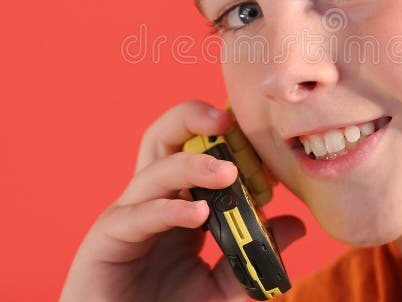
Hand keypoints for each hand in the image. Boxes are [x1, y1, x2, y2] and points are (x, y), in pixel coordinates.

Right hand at [60, 101, 305, 301]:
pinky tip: (198, 213)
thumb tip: (295, 225)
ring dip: (191, 166)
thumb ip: (252, 253)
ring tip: (227, 173)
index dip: (223, 136)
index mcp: (177, 201)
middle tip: (226, 119)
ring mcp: (126, 217)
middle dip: (190, 118)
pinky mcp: (106, 241)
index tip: (258, 135)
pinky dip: (169, 210)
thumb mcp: (221, 284)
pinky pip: (136, 216)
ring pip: (153, 172)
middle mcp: (150, 200)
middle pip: (162, 139)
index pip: (194, 149)